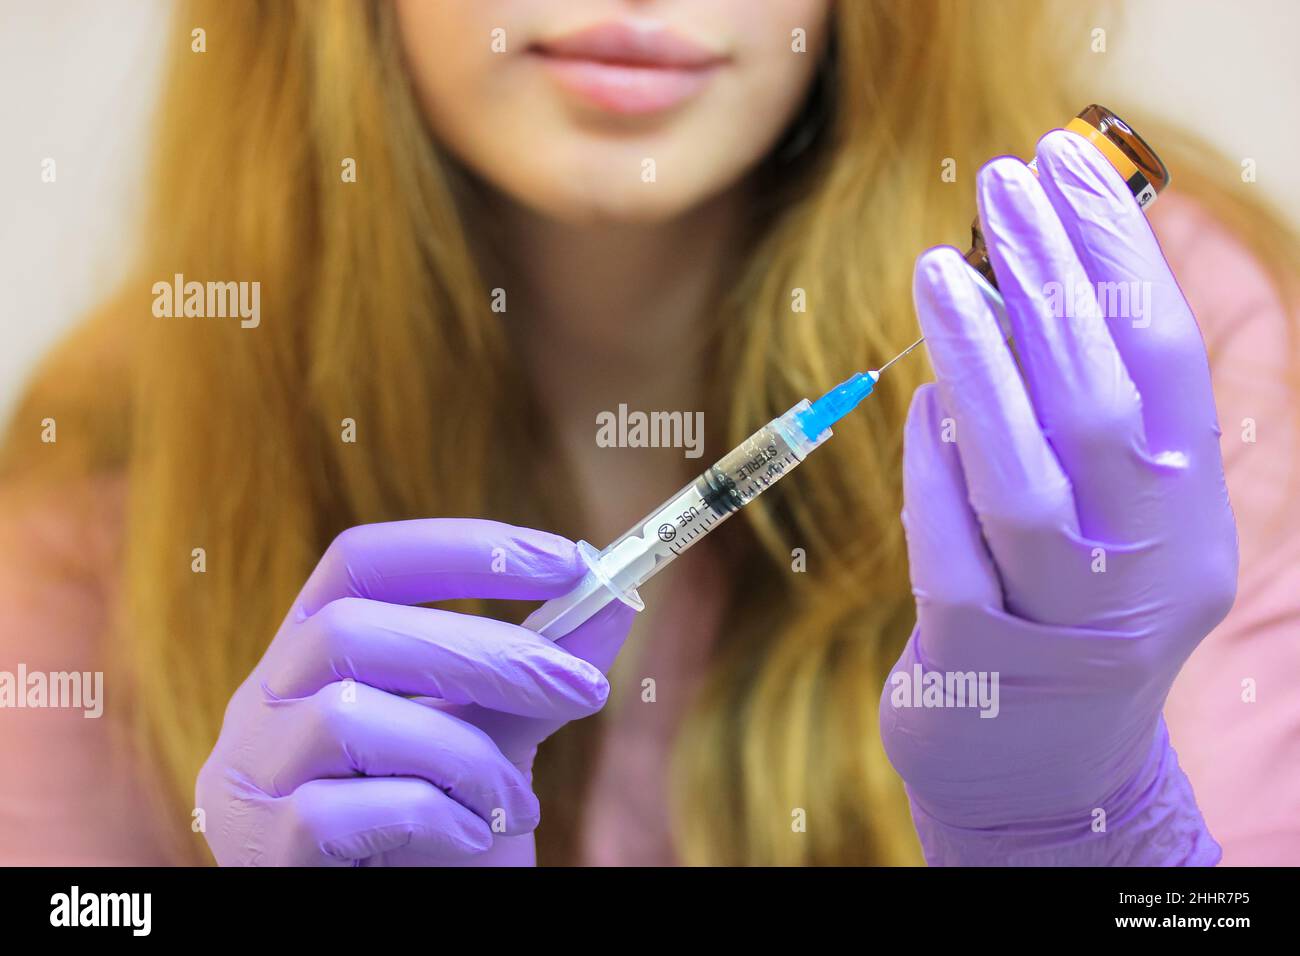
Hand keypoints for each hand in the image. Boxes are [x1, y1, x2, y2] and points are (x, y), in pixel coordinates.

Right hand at [196, 518, 633, 865]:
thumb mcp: (490, 738)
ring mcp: (252, 774)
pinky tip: (471, 839)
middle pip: (353, 630)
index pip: (362, 560)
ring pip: (346, 717)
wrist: (398, 918)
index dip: (461, 548)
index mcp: (313, 650)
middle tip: (584, 686)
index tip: (567, 560)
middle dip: (488, 651)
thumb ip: (536, 674)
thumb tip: (617, 598)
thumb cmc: (431, 826)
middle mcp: (264, 700)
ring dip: (464, 756)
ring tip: (518, 803)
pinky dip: (432, 818)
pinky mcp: (264, 847)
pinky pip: (340, 811)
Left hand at [881, 130, 1236, 864]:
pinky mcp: (978, 670)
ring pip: (1025, 484)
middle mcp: (1144, 571)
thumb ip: (1086, 416)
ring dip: (981, 364)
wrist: (1049, 775)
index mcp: (1188, 516)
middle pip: (1101, 407)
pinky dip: (934, 475)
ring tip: (939, 270)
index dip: (1118, 257)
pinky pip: (951, 557)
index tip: (1067, 168)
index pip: (1166, 364)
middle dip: (1052, 282)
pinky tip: (920, 404)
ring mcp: (1062, 627)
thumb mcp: (1109, 517)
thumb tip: (1032, 276)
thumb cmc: (1066, 612)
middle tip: (1002, 186)